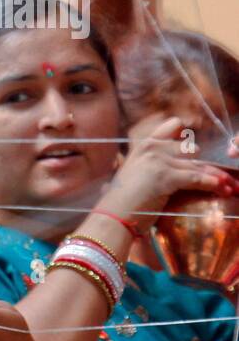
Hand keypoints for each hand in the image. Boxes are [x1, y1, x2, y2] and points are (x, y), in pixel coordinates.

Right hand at [99, 116, 237, 232]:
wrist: (113, 215)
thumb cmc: (122, 201)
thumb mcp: (136, 176)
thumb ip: (153, 167)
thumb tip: (182, 170)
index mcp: (143, 146)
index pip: (173, 125)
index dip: (188, 135)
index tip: (199, 148)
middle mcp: (151, 148)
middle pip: (191, 150)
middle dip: (205, 164)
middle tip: (222, 176)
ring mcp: (158, 161)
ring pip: (197, 165)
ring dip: (216, 177)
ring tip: (230, 186)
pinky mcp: (166, 176)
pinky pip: (196, 178)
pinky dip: (212, 184)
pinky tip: (222, 190)